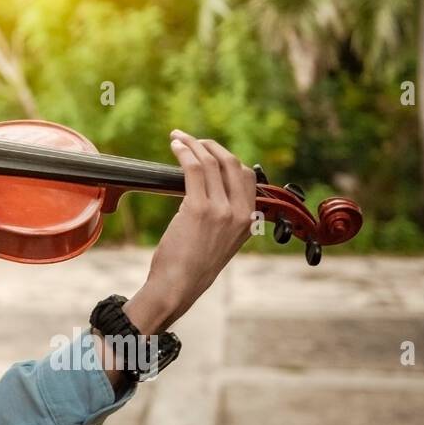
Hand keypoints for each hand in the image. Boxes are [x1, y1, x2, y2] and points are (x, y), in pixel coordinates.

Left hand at [130, 129, 255, 331]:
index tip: (209, 151)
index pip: (247, 177)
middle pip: (232, 164)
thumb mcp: (221, 244)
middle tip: (192, 139)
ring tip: (178, 137)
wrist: (178, 287)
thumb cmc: (191, 267)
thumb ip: (225, 220)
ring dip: (193, 144)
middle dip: (211, 146)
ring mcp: (221, 211)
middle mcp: (240, 213)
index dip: (228, 158)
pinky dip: (184, 152)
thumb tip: (210, 194)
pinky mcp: (198, 209)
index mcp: (248, 221)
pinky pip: (194, 169)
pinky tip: (175, 146)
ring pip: (211, 163)